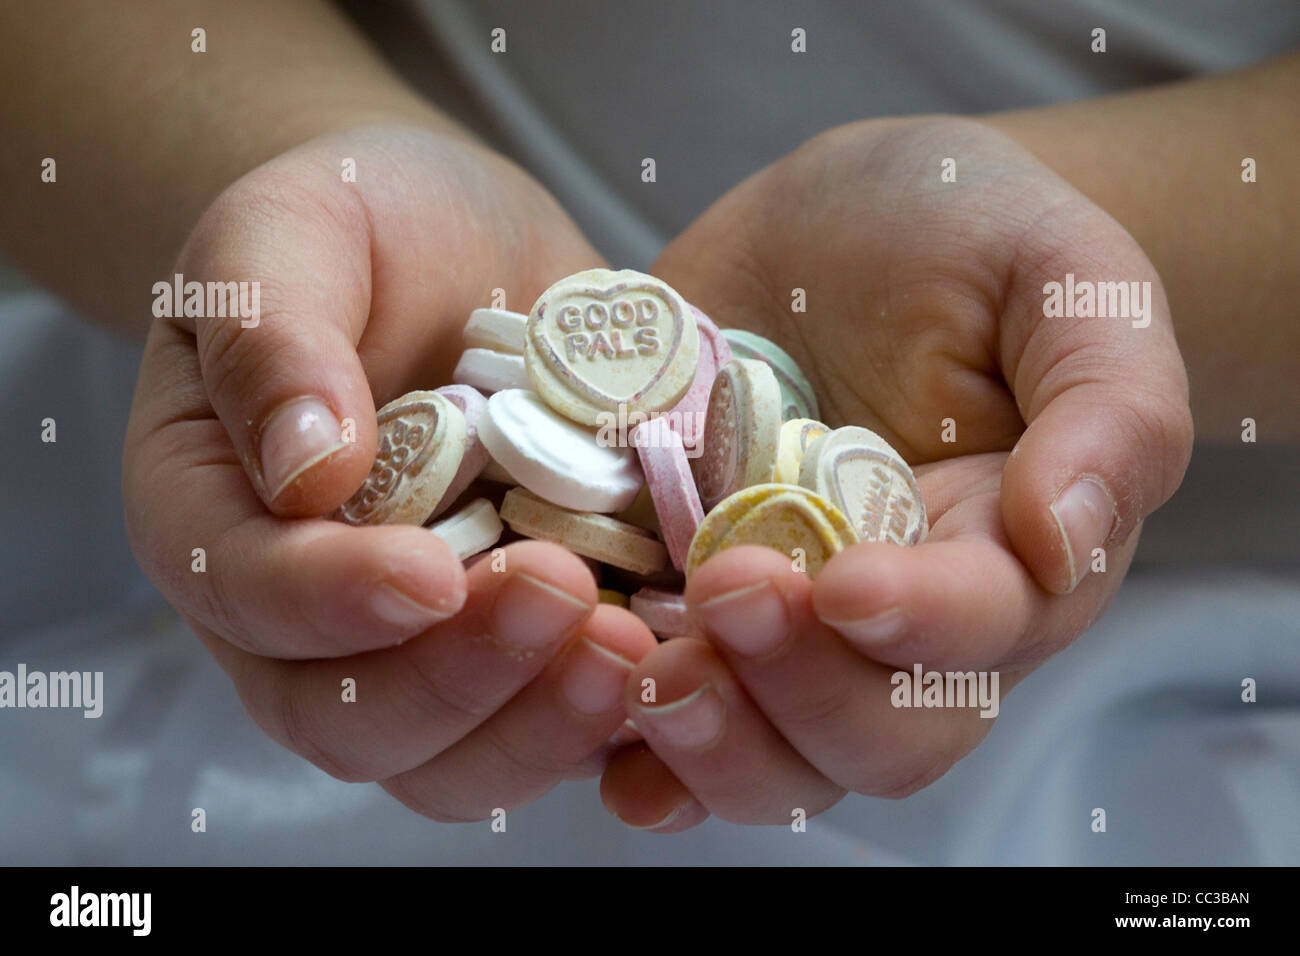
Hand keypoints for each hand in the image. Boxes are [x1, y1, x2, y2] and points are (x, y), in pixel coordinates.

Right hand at [124, 123, 656, 818]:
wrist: (462, 248)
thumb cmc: (357, 228)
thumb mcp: (292, 232)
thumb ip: (273, 335)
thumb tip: (305, 470)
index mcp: (219, 518)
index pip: (247, 596)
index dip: (331, 603)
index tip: (431, 570)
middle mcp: (309, 619)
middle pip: (351, 720)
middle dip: (459, 680)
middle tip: (563, 594)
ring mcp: (421, 651)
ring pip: (456, 762)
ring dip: (543, 725)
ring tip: (634, 646)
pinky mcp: (527, 652)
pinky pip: (561, 731)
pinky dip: (622, 722)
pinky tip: (688, 666)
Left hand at [599, 116, 1193, 828]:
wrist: (831, 226)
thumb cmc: (969, 237)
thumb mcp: (1062, 279)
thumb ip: (1108, 405)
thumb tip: (1069, 543)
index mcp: (1003, 556)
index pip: (984, 634)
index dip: (921, 627)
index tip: (846, 583)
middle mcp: (896, 623)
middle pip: (875, 735)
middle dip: (801, 692)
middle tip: (726, 590)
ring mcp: (786, 626)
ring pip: (772, 756)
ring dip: (711, 742)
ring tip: (645, 675)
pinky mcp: (683, 601)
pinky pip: (660, 718)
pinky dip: (624, 746)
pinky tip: (590, 730)